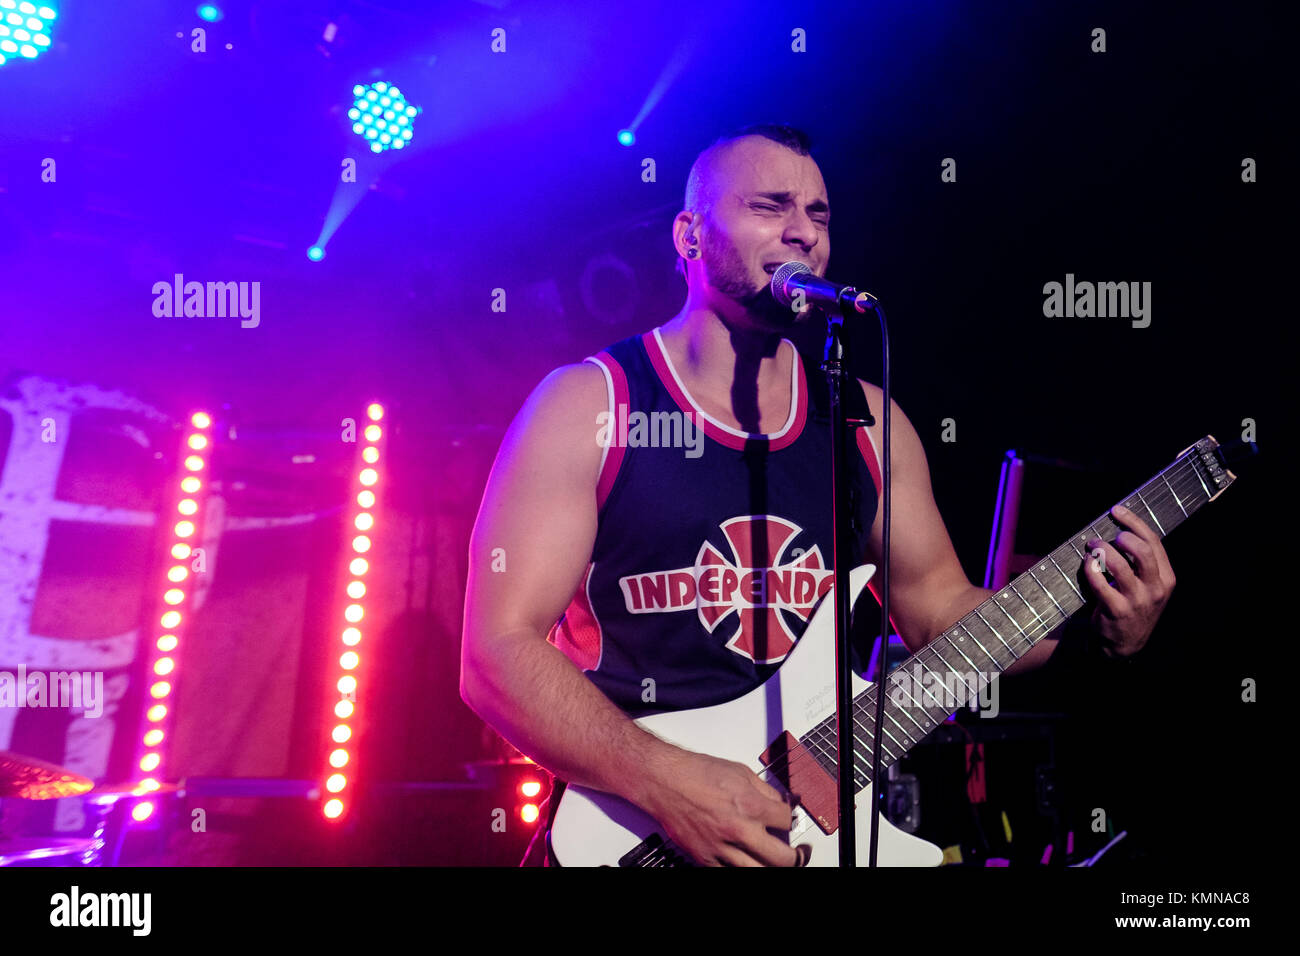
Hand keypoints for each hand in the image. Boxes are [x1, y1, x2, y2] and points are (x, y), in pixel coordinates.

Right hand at [640, 750, 805, 866]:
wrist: (664, 781)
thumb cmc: (696, 773)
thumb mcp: (740, 771)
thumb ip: (765, 791)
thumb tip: (782, 803)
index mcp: (750, 805)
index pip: (788, 822)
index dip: (791, 820)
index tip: (789, 821)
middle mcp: (738, 830)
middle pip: (783, 859)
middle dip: (793, 856)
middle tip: (795, 853)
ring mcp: (721, 848)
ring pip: (758, 871)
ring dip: (769, 864)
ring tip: (771, 858)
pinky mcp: (705, 858)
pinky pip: (730, 872)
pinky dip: (740, 867)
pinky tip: (744, 859)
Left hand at [1082, 503, 1175, 657]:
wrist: (1124, 644)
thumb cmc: (1132, 606)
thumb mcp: (1148, 585)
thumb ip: (1141, 562)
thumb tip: (1122, 528)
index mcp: (1166, 578)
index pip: (1153, 542)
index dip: (1134, 522)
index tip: (1116, 510)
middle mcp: (1155, 588)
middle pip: (1142, 551)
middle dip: (1120, 537)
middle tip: (1105, 538)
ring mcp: (1137, 601)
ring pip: (1120, 565)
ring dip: (1102, 550)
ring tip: (1092, 547)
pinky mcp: (1117, 610)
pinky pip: (1100, 583)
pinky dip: (1091, 568)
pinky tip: (1087, 563)